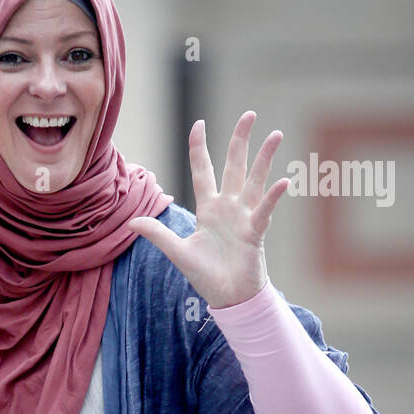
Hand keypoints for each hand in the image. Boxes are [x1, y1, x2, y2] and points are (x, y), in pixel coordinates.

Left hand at [127, 111, 288, 309]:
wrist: (228, 298)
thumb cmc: (205, 275)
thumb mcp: (177, 252)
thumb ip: (157, 234)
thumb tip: (131, 222)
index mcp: (208, 208)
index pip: (203, 170)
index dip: (200, 148)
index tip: (200, 123)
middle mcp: (228, 207)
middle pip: (235, 166)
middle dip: (241, 141)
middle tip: (249, 114)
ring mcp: (245, 217)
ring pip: (255, 181)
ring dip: (265, 159)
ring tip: (275, 134)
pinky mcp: (256, 233)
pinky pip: (264, 211)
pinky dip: (272, 197)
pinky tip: (282, 181)